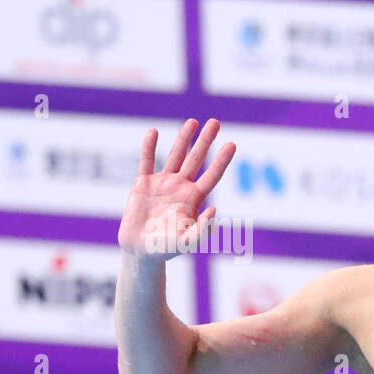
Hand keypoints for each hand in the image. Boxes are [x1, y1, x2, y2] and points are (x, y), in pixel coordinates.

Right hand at [117, 118, 235, 257]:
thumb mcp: (188, 241)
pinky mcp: (143, 184)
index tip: (232, 144)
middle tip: (216, 122)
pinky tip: (153, 132)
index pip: (212, 175)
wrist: (141, 251)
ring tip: (193, 121)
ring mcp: (162, 183)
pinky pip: (146, 161)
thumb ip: (203, 229)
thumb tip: (215, 209)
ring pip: (175, 155)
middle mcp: (181, 187)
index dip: (222, 160)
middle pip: (197, 159)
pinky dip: (149, 147)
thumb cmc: (167, 249)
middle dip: (206, 141)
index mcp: (194, 199)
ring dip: (183, 138)